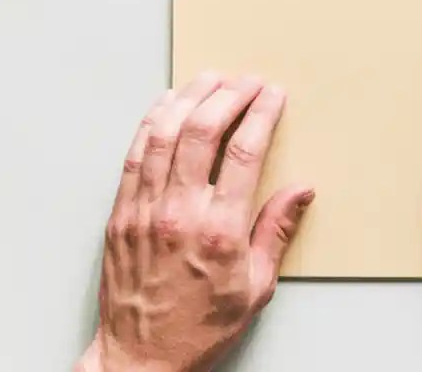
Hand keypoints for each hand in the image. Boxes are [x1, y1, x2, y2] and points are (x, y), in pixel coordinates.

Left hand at [77, 73, 313, 371]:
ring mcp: (144, 211)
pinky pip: (135, 156)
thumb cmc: (199, 328)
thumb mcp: (256, 288)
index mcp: (219, 231)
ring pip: (164, 134)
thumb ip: (276, 232)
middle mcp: (179, 213)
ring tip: (208, 78)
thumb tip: (301, 191)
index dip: (261, 114)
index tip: (272, 95)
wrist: (141, 358)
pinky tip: (165, 106)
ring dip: (188, 98)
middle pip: (203, 131)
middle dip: (228, 95)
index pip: (244, 152)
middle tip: (246, 80)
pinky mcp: (120, 215)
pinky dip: (151, 123)